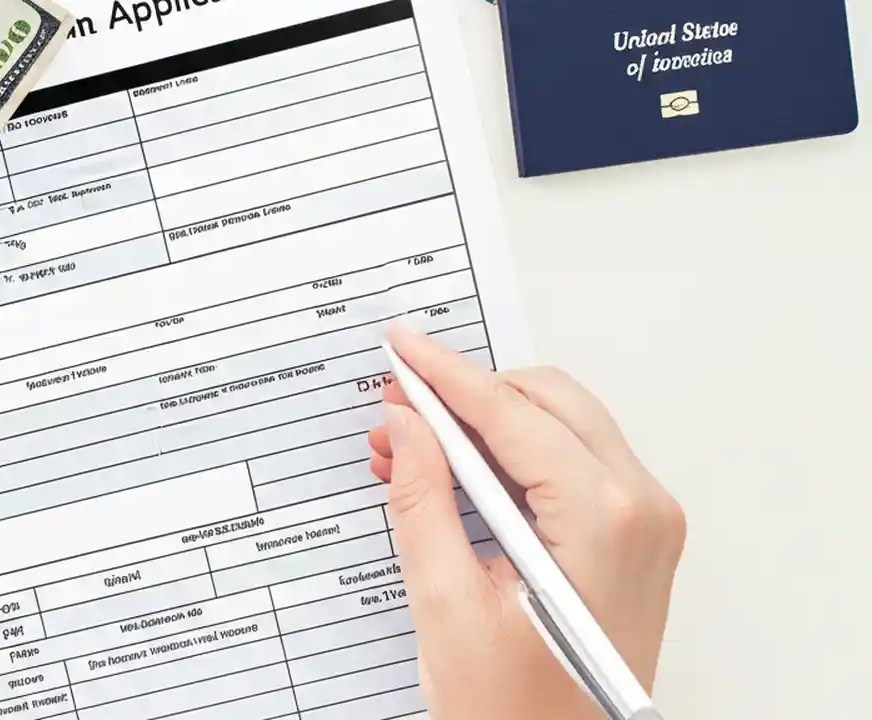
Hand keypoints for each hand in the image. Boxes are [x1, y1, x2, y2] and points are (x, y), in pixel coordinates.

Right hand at [369, 322, 685, 718]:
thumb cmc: (517, 712)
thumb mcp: (447, 606)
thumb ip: (422, 501)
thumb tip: (407, 426)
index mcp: (603, 523)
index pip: (513, 415)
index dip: (448, 376)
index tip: (403, 348)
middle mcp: (641, 510)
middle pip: (546, 401)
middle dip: (465, 395)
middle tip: (397, 407)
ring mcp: (646, 520)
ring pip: (560, 422)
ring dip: (486, 422)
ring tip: (413, 446)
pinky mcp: (633, 533)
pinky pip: (572, 459)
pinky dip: (512, 453)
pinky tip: (456, 470)